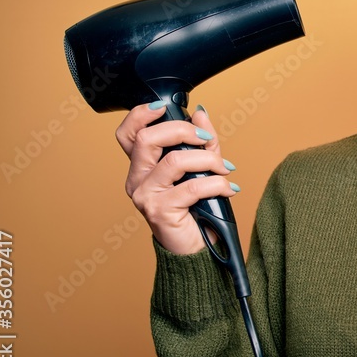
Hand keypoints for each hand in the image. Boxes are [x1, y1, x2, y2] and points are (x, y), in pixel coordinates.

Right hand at [115, 102, 238, 254]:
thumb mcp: (202, 168)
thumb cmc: (197, 209)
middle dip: (183, 131)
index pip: (128, 133)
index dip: (142, 114)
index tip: (166, 107)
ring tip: (224, 169)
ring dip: (208, 159)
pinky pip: (192, 187)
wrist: (197, 249)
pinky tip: (228, 189)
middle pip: (146, 139)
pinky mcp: (159, 211)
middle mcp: (137, 179)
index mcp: (142, 166)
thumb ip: (202, 141)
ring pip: (173, 160)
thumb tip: (200, 113)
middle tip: (208, 140)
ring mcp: (145, 196)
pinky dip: (217, 183)